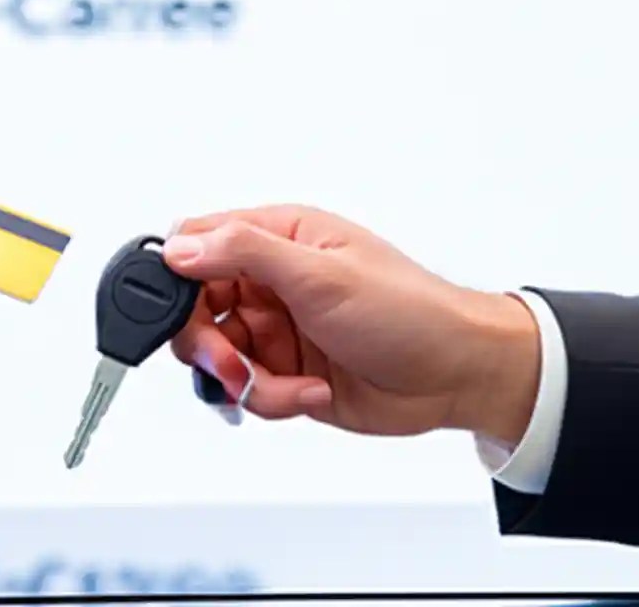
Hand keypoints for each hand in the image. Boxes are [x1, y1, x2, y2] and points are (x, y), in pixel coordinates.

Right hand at [162, 206, 540, 444]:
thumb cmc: (411, 312)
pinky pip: (245, 390)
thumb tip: (180, 247)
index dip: (180, 279)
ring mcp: (275, 328)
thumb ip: (244, 252)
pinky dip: (270, 399)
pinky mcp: (283, 371)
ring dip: (243, 379)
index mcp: (278, 238)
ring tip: (283, 384)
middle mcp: (270, 280)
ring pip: (216, 356)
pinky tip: (309, 392)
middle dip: (207, 344)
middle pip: (193, 307)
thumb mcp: (321, 274)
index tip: (188, 312)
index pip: (196, 244)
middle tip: (234, 364)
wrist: (458, 377)